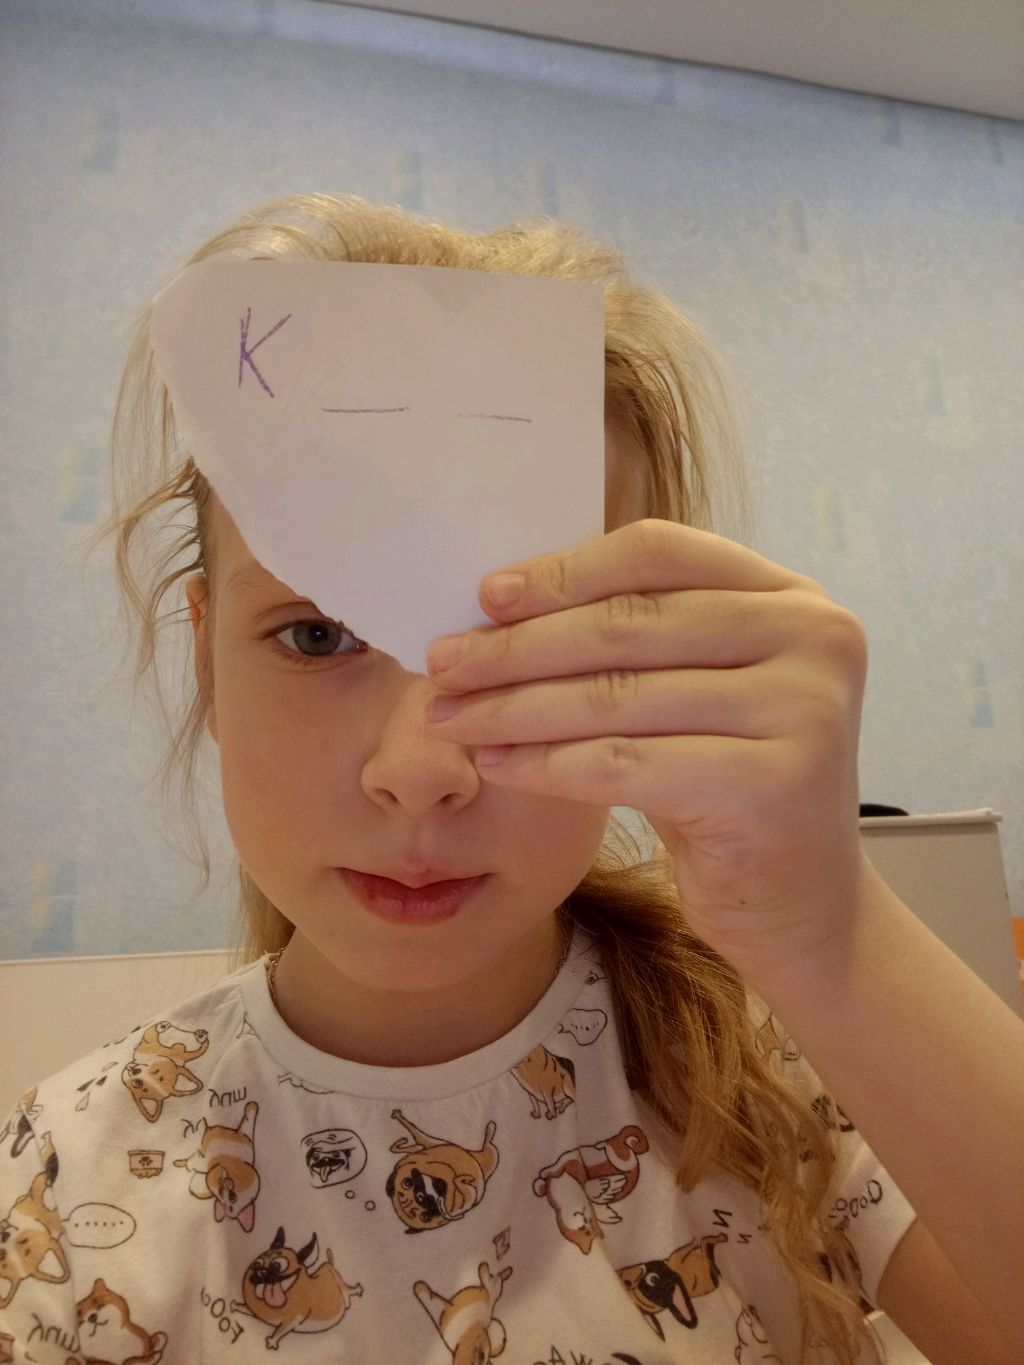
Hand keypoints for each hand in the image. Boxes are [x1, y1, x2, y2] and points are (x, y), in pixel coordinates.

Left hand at [424, 518, 871, 975]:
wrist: (798, 901)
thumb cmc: (726, 784)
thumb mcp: (693, 690)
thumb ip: (634, 637)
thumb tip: (500, 601)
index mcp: (793, 597)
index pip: (660, 553)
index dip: (564, 571)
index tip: (485, 596)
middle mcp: (815, 640)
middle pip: (627, 624)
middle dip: (518, 647)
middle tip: (442, 664)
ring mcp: (804, 711)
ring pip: (616, 697)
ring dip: (514, 707)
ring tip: (450, 717)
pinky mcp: (774, 785)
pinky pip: (623, 765)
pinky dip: (546, 763)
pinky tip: (497, 763)